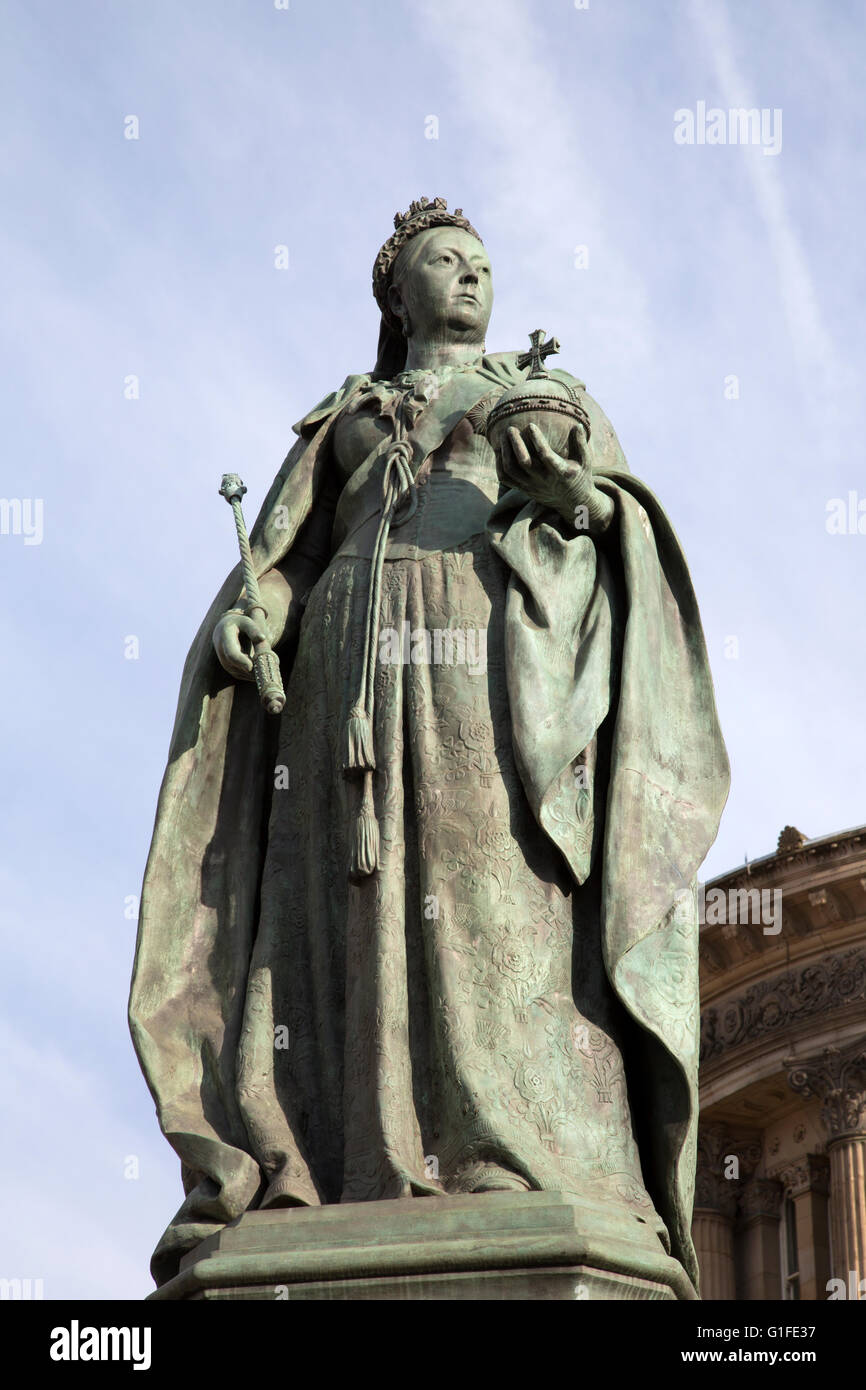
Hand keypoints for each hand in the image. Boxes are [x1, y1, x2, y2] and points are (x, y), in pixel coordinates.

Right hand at [213, 610, 266, 680]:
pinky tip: (264, 668)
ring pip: (244, 673)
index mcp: (225, 639)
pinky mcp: (232, 671)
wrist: (224, 632)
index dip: (241, 661)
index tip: (251, 666)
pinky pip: (245, 675)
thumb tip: (262, 638)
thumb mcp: (245, 622)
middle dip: (255, 669)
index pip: (232, 654)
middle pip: (239, 666)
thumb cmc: (238, 625)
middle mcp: (223, 654)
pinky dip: (255, 674)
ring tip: (269, 665)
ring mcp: (226, 664)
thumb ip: (253, 629)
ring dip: (257, 672)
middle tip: (271, 668)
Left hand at [499, 423, 613, 533]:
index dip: (537, 440)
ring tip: (503, 436)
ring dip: (504, 452)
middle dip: (515, 443)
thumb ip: (581, 443)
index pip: (546, 456)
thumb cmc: (579, 476)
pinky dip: (499, 464)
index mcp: (560, 472)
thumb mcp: (585, 461)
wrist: (572, 503)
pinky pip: (505, 479)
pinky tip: (500, 451)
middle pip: (524, 462)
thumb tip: (578, 425)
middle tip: (510, 428)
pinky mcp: (524, 490)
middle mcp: (544, 480)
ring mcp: (532, 486)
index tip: (530, 425)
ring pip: (511, 470)